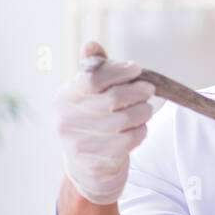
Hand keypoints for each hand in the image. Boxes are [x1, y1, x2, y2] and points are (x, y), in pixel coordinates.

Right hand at [55, 41, 155, 204]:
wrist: (89, 169)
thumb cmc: (94, 122)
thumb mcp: (90, 96)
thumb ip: (95, 71)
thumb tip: (92, 45)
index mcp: (66, 97)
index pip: (94, 77)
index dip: (120, 71)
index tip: (137, 69)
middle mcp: (67, 119)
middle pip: (115, 98)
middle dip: (138, 91)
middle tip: (149, 90)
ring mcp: (80, 142)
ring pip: (126, 119)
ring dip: (143, 111)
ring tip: (144, 110)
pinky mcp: (97, 160)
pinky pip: (131, 139)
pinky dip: (141, 131)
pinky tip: (137, 130)